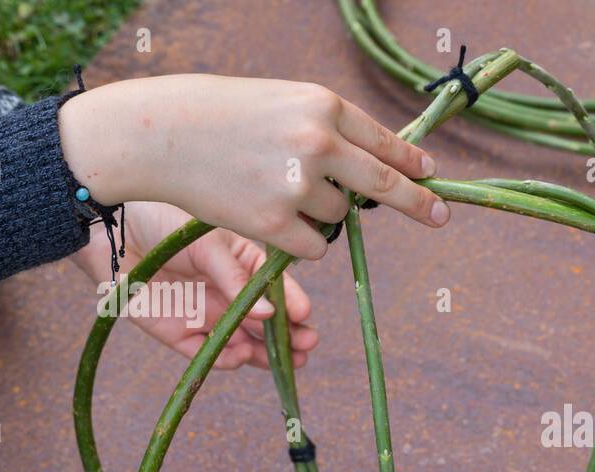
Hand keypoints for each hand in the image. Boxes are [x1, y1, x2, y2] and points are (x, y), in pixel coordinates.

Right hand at [58, 74, 447, 260]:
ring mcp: (299, 185)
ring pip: (338, 217)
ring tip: (272, 189)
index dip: (411, 162)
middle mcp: (319, 143)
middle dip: (418, 202)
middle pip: (385, 184)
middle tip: (441, 215)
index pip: (384, 141)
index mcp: (323, 106)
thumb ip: (326, 129)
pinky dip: (301, 241)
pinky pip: (315, 247)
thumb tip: (373, 164)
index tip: (432, 176)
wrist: (154, 134)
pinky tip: (267, 217)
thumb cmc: (214, 113)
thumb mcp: (280, 102)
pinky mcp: (276, 223)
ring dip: (319, 214)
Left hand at [71, 201, 315, 370]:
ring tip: (285, 361)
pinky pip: (205, 353)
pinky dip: (225, 359)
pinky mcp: (176, 332)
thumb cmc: (161, 219)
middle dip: (288, 336)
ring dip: (264, 354)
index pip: (276, 288)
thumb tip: (271, 313)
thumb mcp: (209, 242)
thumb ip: (237, 278)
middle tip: (306, 346)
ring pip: (242, 343)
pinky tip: (241, 357)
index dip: (293, 303)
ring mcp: (204, 314)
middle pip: (265, 323)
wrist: (107, 226)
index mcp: (241, 264)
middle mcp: (227, 293)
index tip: (304, 315)